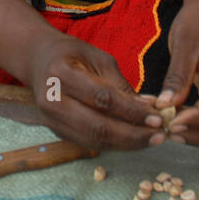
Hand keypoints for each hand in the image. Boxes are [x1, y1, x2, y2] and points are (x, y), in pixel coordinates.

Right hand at [24, 34, 157, 150]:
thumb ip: (120, 85)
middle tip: (159, 136)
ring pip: (93, 140)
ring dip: (126, 144)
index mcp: (61, 74)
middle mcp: (51, 100)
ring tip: (151, 141)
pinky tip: (133, 141)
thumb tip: (149, 108)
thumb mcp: (98, 59)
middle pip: (97, 127)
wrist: (39, 62)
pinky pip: (88, 143)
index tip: (157, 117)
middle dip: (132, 135)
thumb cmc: (73, 55)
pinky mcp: (56, 131)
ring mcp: (51, 120)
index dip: (131, 111)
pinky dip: (113, 144)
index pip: (102, 99)